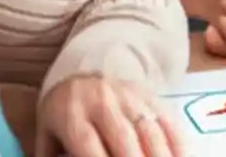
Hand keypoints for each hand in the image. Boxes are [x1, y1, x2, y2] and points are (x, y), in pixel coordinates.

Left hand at [37, 75, 183, 156]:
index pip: (88, 145)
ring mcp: (129, 98)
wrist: (80, 76)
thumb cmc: (63, 117)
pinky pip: (168, 120)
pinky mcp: (150, 96)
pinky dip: (178, 143)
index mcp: (72, 116)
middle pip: (123, 139)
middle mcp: (103, 103)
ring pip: (149, 130)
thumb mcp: (48, 137)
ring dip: (160, 155)